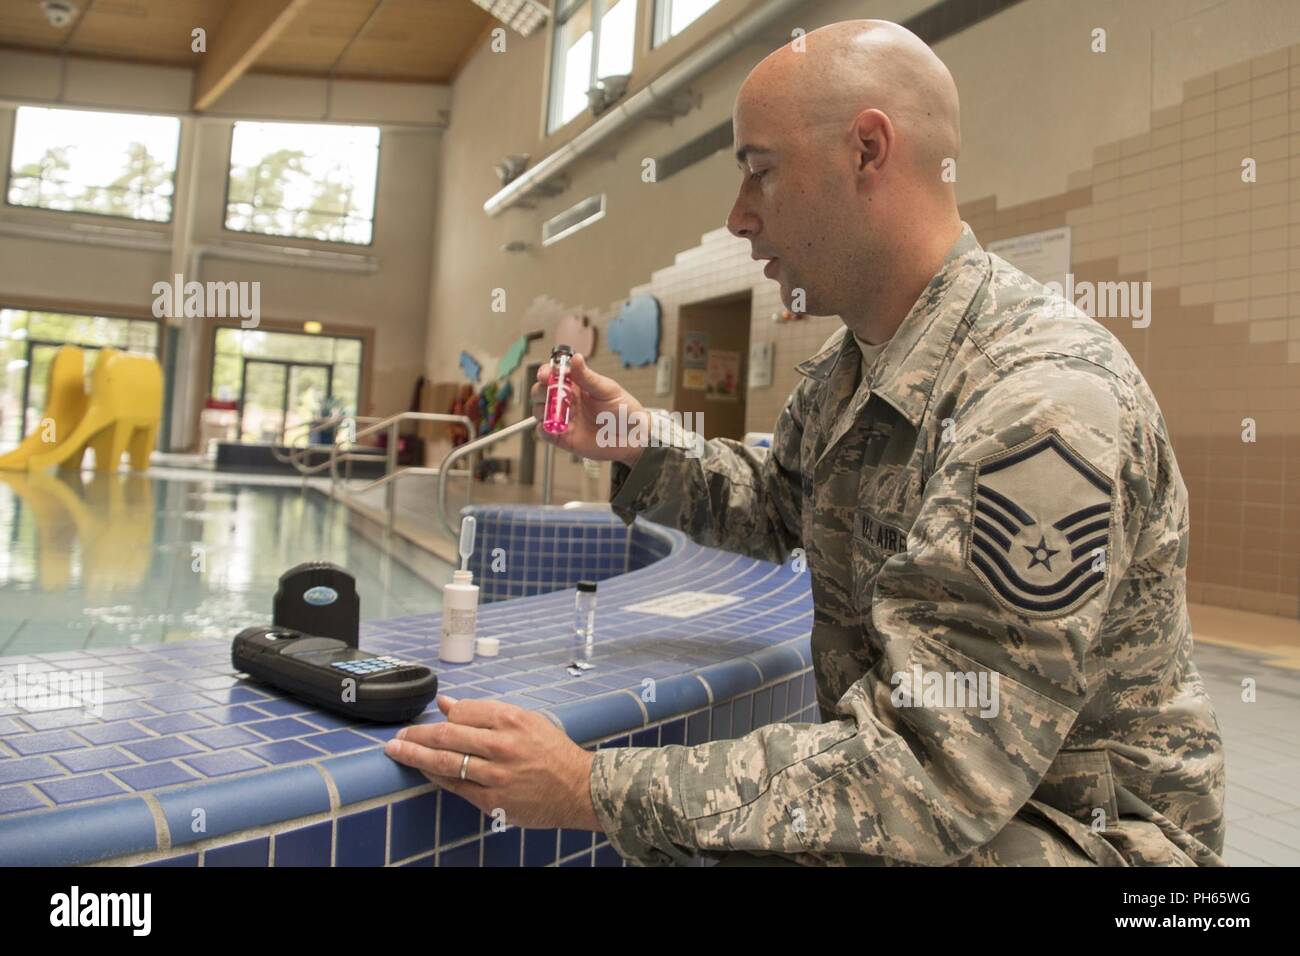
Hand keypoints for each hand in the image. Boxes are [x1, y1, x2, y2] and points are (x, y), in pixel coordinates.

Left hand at [384, 695, 600, 831]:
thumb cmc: (553, 752)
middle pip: (445, 736)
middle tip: (398, 736)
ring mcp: (496, 775)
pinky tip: (424, 771)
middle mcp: (501, 745)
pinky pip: (456, 786)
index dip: (442, 714)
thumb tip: (447, 704)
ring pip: (445, 763)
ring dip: (415, 756)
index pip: (461, 711)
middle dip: (415, 735)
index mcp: (511, 720)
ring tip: (397, 751)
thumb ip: (485, 712)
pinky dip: (436, 777)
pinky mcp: (493, 800)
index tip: (430, 718)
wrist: (579, 788)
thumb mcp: (526, 720)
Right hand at [530, 352, 647, 466]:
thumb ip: (588, 377)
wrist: (633, 437)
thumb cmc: (625, 411)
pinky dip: (544, 430)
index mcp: (577, 385)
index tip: (546, 374)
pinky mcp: (564, 437)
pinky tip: (552, 427)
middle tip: (551, 394)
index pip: (554, 375)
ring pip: (540, 411)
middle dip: (540, 390)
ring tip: (558, 413)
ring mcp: (564, 419)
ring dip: (543, 410)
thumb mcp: (608, 390)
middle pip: (541, 392)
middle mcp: (567, 401)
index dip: (546, 372)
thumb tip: (576, 358)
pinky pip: (546, 433)